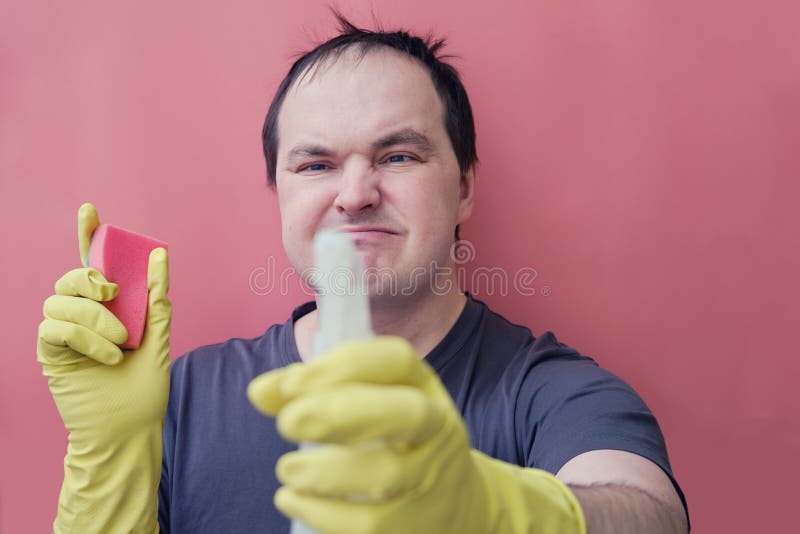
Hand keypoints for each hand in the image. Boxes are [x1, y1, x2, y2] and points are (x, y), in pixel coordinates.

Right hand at [37, 203, 169, 533]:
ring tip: (120, 343)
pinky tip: (108, 356)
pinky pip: (55, 328)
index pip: (94, 265)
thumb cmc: (144, 389)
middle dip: (92, 279)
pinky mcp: (51, 355)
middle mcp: (83, 317)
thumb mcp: (159, 338)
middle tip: (116, 295)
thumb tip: (159, 254)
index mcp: (110, 309)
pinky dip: (85, 338)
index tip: (90, 210)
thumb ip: (157, 299)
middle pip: (72, 277)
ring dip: (95, 318)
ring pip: (61, 301)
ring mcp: (64, 335)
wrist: (130, 430)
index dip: (88, 236)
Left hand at [248, 336, 585, 533]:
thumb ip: (314, 392)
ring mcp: (430, 480)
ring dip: (326, 472)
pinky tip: (291, 498)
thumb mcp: (371, 405)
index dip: (343, 365)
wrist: (461, 506)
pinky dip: (323, 512)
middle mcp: (436, 429)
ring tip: (285, 470)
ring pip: (386, 476)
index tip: (290, 384)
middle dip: (342, 414)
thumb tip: (260, 390)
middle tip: (288, 424)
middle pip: (407, 414)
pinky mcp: (415, 525)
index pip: (397, 360)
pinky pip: (371, 523)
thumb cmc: (399, 444)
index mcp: (423, 387)